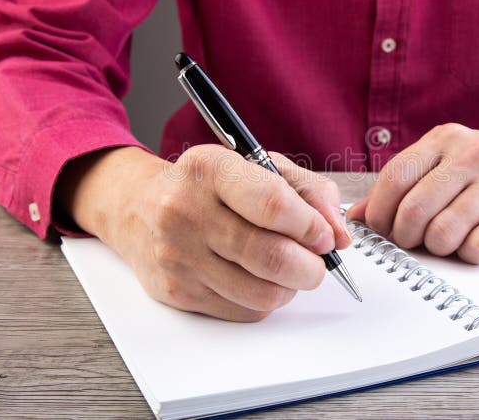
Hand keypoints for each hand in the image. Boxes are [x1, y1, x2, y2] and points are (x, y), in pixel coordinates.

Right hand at [56, 145, 351, 321]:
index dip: (310, 226)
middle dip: (312, 266)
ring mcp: (178, 255)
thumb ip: (309, 192)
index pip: (272, 204)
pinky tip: (258, 278)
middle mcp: (185, 210)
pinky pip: (244, 311)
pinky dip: (265, 300)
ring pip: (263, 293)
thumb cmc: (209, 186)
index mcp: (209, 168)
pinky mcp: (176, 291)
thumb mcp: (259, 167)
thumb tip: (339, 235)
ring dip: (291, 286)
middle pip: (272, 257)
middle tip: (317, 260)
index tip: (326, 236)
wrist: (140, 208)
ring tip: (290, 268)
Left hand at [347, 125, 478, 262]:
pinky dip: (467, 255)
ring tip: (446, 239)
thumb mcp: (442, 163)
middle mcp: (472, 155)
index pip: (395, 178)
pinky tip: (473, 242)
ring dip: (437, 248)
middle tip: (412, 240)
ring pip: (442, 234)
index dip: (379, 211)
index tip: (381, 227)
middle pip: (414, 210)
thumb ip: (401, 185)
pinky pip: (476, 249)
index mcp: (445, 139)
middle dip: (404, 236)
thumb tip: (355, 216)